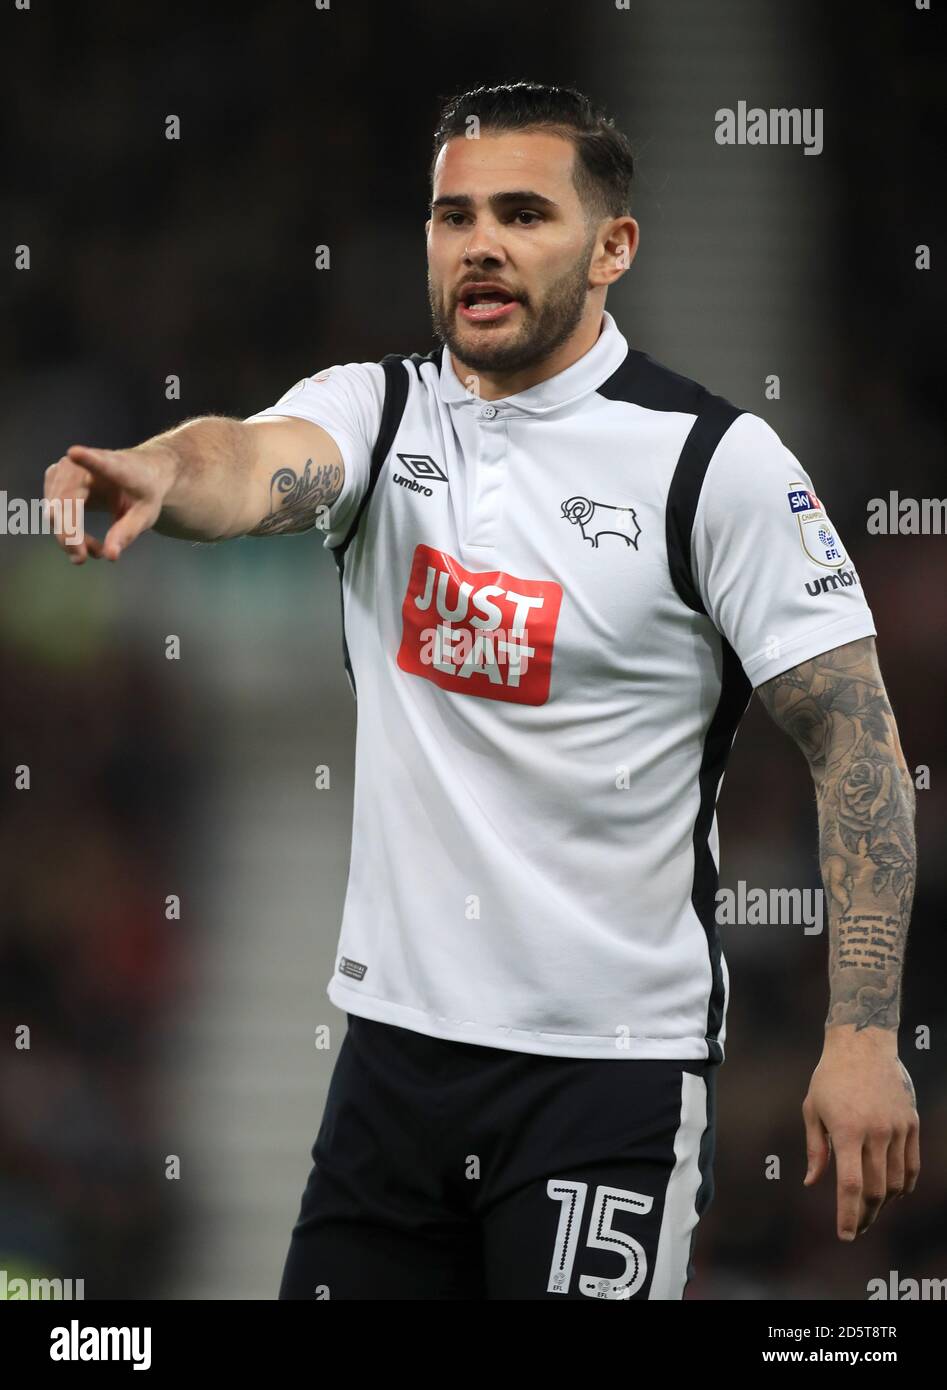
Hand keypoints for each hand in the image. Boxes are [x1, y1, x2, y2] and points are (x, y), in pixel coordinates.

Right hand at [44, 443, 177, 564]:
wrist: (137, 471)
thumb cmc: (144, 492)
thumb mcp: (145, 514)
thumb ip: (127, 532)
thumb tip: (110, 555)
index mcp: (115, 466)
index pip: (100, 463)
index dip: (87, 459)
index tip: (75, 453)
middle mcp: (83, 463)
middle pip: (64, 503)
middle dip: (70, 536)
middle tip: (85, 559)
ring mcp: (63, 469)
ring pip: (55, 512)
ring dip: (71, 538)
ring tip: (98, 550)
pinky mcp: (54, 478)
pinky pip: (54, 512)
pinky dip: (68, 532)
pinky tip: (87, 542)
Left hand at [802, 1029, 919, 1239]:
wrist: (863, 1044)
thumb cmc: (830, 1077)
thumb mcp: (812, 1109)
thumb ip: (815, 1149)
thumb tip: (813, 1182)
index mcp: (847, 1130)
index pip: (851, 1185)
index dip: (848, 1214)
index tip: (845, 1235)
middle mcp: (875, 1132)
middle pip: (876, 1190)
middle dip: (865, 1215)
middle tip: (856, 1228)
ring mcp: (897, 1129)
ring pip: (896, 1182)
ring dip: (883, 1203)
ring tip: (870, 1211)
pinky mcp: (911, 1123)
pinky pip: (911, 1166)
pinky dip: (903, 1185)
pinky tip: (892, 1193)